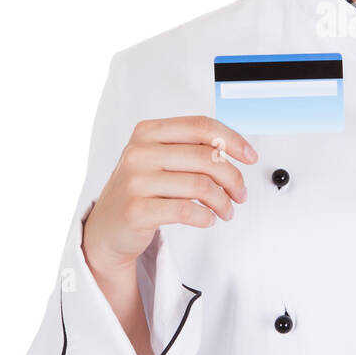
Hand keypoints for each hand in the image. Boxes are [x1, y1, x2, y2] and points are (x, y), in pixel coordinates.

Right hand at [82, 115, 256, 281]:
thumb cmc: (139, 191)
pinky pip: (187, 210)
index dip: (232, 139)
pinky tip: (208, 219)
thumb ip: (189, 149)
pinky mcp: (136, 210)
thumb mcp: (157, 159)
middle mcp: (139, 152)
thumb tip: (235, 149)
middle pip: (206, 157)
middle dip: (233, 177)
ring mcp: (135, 181)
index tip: (250, 156)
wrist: (106, 228)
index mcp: (147, 132)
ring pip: (200, 185)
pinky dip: (206, 216)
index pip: (200, 126)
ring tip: (226, 210)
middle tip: (240, 193)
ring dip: (223, 201)